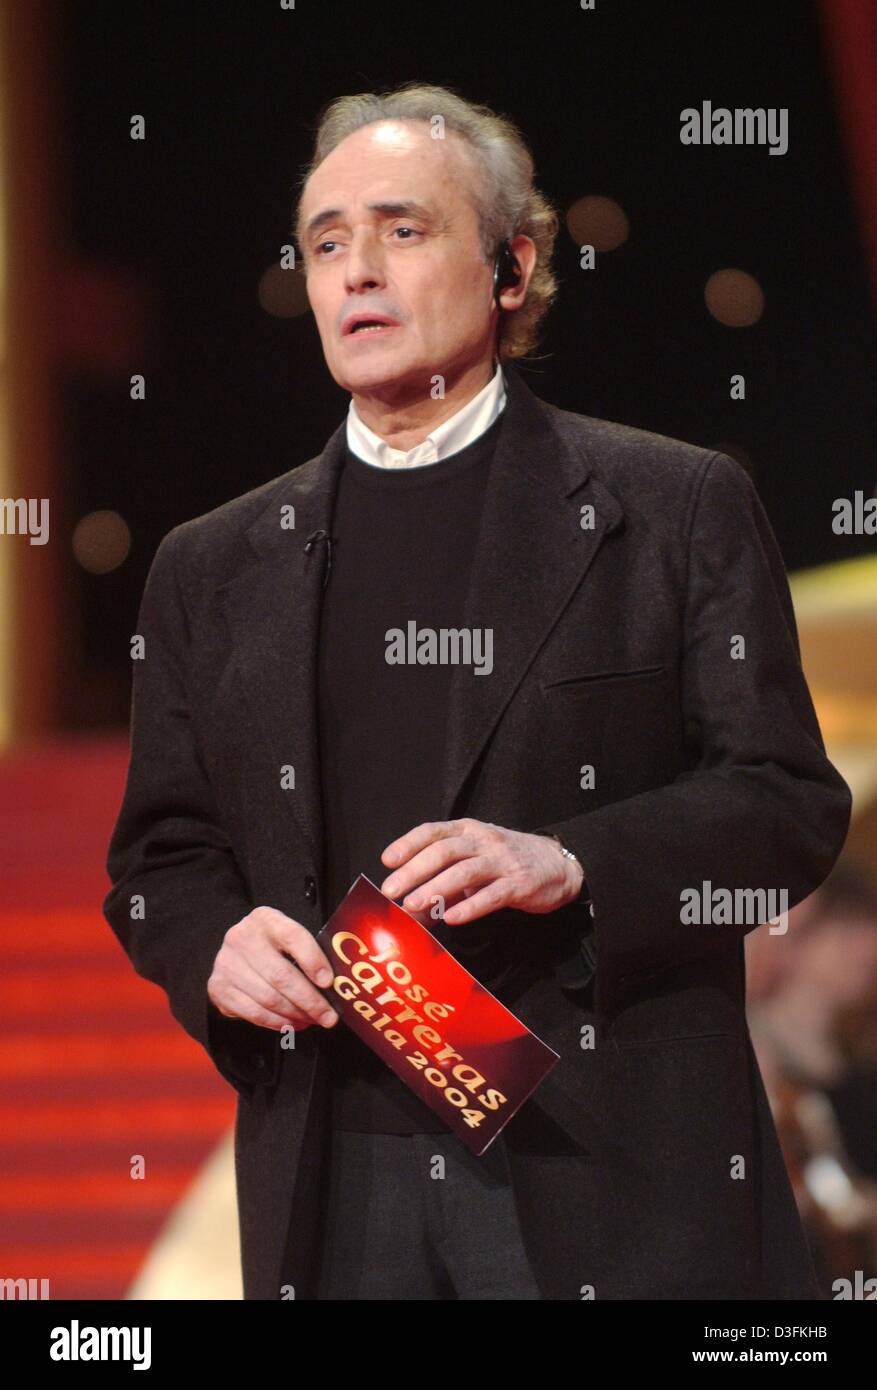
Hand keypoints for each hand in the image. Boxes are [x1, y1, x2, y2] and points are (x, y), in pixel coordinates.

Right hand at [207, 905, 338, 1030]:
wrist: (233, 952)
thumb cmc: (271, 946)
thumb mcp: (286, 937)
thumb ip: (307, 952)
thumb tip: (336, 985)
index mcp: (265, 919)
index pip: (293, 937)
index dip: (313, 960)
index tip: (329, 982)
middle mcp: (241, 938)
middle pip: (281, 975)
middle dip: (310, 1001)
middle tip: (328, 1017)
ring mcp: (226, 964)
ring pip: (268, 998)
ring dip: (295, 1015)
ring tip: (312, 1021)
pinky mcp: (218, 988)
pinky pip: (253, 1013)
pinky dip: (277, 1023)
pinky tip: (292, 1024)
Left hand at [379, 818, 583, 925]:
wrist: (559, 864)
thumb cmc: (507, 861)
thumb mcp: (476, 859)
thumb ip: (444, 877)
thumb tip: (410, 907)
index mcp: (468, 830)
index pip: (433, 831)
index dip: (408, 844)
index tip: (387, 861)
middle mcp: (483, 841)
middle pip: (444, 852)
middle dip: (414, 871)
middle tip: (391, 890)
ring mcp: (502, 862)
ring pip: (464, 872)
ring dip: (435, 889)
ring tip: (413, 905)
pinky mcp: (519, 884)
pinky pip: (491, 896)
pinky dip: (469, 907)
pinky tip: (452, 919)